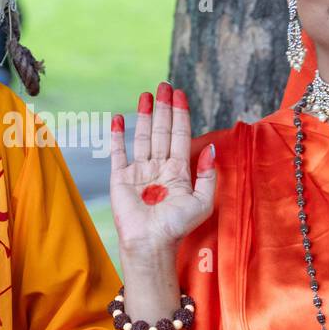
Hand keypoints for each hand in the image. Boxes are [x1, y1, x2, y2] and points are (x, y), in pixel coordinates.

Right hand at [110, 81, 216, 258]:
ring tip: (146, 94)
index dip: (181, 115)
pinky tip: (119, 119)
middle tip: (165, 86)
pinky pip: (118, 153)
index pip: (180, 136)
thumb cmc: (177, 227)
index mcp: (179, 171)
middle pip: (162, 130)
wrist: (150, 243)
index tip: (181, 94)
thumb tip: (210, 147)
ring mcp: (139, 171)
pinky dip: (118, 136)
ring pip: (143, 137)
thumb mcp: (202, 202)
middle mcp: (159, 167)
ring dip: (144, 115)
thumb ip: (207, 174)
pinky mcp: (121, 178)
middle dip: (164, 108)